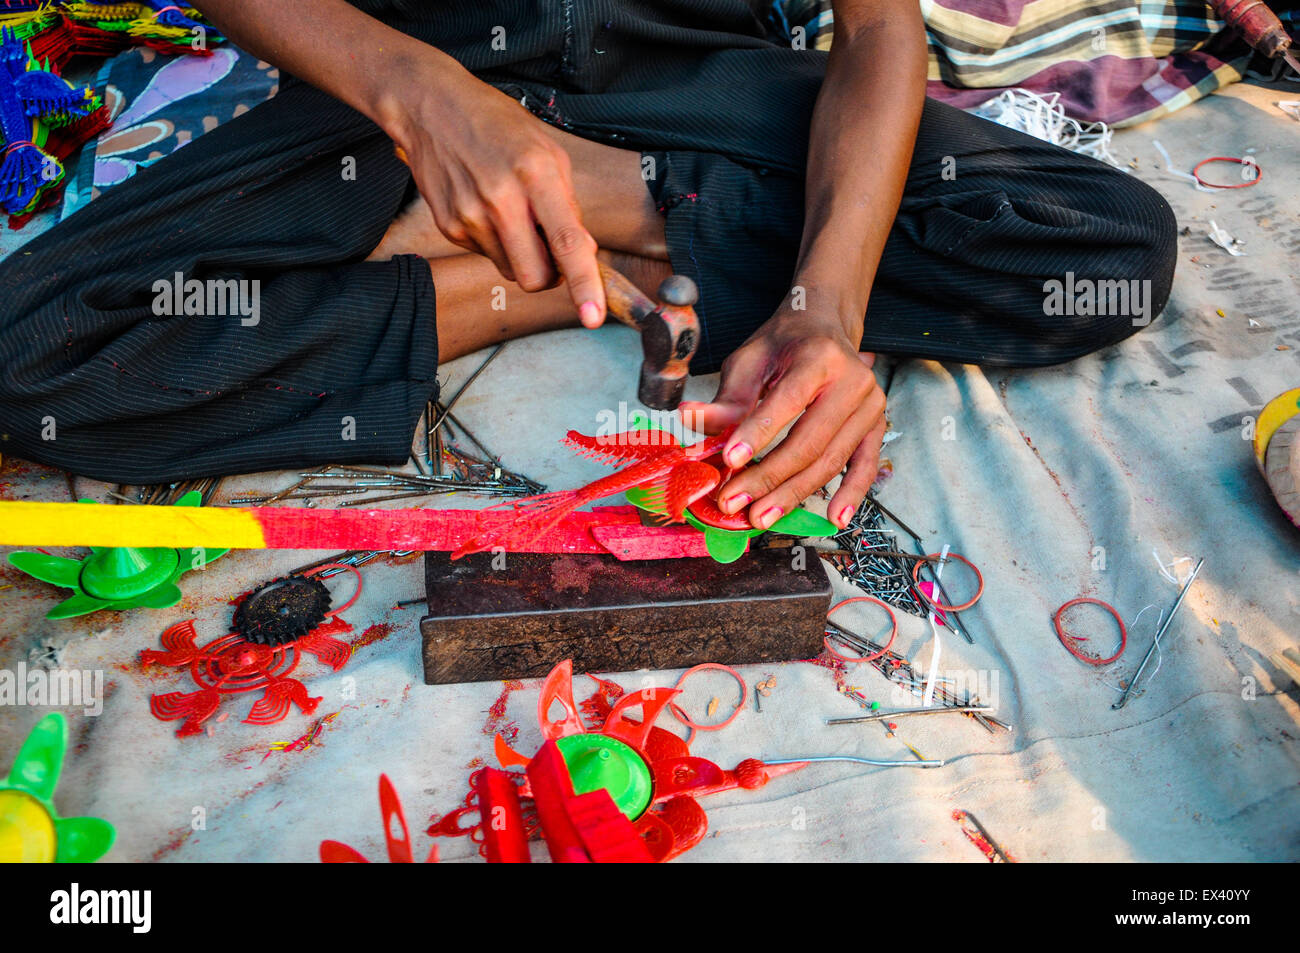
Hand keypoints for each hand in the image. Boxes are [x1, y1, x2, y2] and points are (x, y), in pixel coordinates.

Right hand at [389, 62, 604, 325]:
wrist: (431, 108)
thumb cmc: (497, 126)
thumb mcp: (548, 152)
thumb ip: (568, 205)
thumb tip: (583, 253)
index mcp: (537, 174)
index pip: (566, 242)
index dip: (584, 284)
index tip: (593, 318)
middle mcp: (501, 199)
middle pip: (535, 278)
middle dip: (549, 275)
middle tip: (549, 248)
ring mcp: (471, 216)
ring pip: (511, 271)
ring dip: (521, 254)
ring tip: (511, 213)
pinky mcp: (449, 227)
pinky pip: (486, 256)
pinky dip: (495, 242)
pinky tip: (486, 207)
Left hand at [680, 311, 885, 530]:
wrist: (825, 330)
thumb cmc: (784, 346)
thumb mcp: (750, 360)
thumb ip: (726, 397)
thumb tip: (689, 420)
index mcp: (819, 358)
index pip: (787, 402)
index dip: (757, 434)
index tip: (729, 461)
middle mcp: (853, 381)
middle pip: (809, 441)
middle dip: (769, 477)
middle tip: (735, 503)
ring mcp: (870, 406)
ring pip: (831, 460)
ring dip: (794, 494)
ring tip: (762, 516)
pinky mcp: (877, 426)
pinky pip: (865, 466)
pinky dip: (850, 494)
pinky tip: (834, 519)